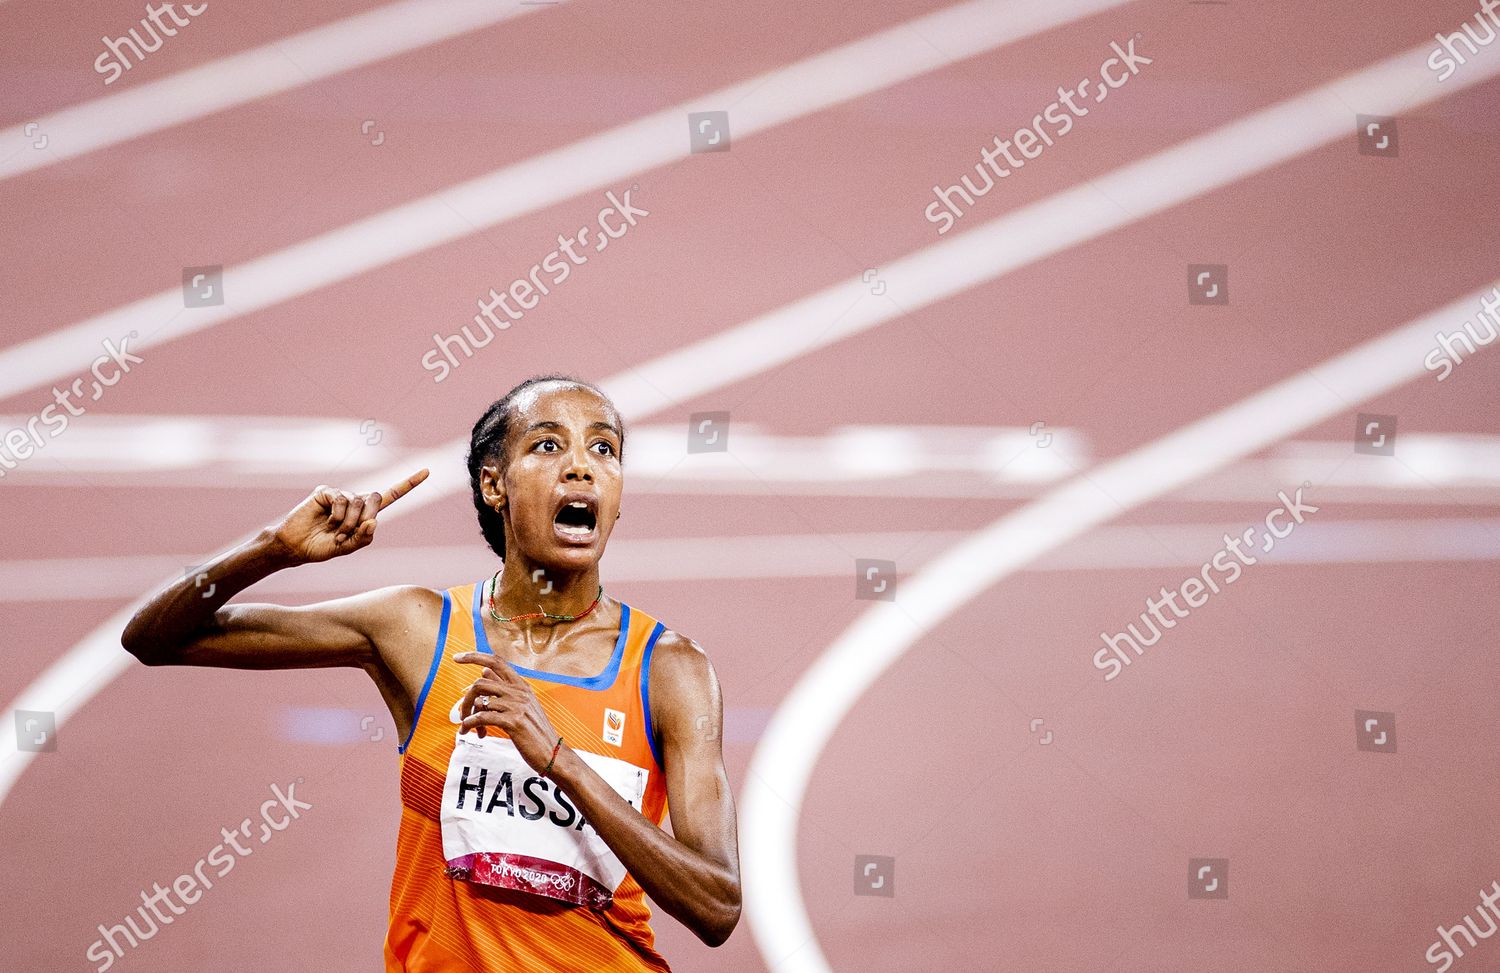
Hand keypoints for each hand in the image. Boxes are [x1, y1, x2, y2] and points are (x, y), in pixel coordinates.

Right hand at [268, 469, 428, 563]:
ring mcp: (340, 494)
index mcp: (365, 512)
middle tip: (351, 531)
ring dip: (348, 522)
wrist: (297, 547)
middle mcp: (355, 500)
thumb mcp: (348, 547)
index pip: (391, 496)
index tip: (427, 471)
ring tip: (335, 532)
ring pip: (359, 502)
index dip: (408, 484)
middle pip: (377, 497)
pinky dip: (336, 515)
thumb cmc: (323, 547)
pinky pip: (341, 500)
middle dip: (368, 517)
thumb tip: (374, 521)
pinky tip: (326, 521)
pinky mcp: (326, 491)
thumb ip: (364, 537)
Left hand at [454, 652, 562, 771]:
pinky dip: (470, 724)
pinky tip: (469, 731)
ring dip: (468, 716)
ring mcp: (517, 705)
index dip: (474, 657)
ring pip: (479, 701)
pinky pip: (481, 717)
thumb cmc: (535, 732)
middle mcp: (519, 692)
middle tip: (461, 714)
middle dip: (464, 699)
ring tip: (469, 728)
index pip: (496, 662)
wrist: (552, 753)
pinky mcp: (513, 721)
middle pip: (481, 683)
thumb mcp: (523, 705)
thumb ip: (504, 688)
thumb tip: (485, 671)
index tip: (457, 658)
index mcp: (522, 685)